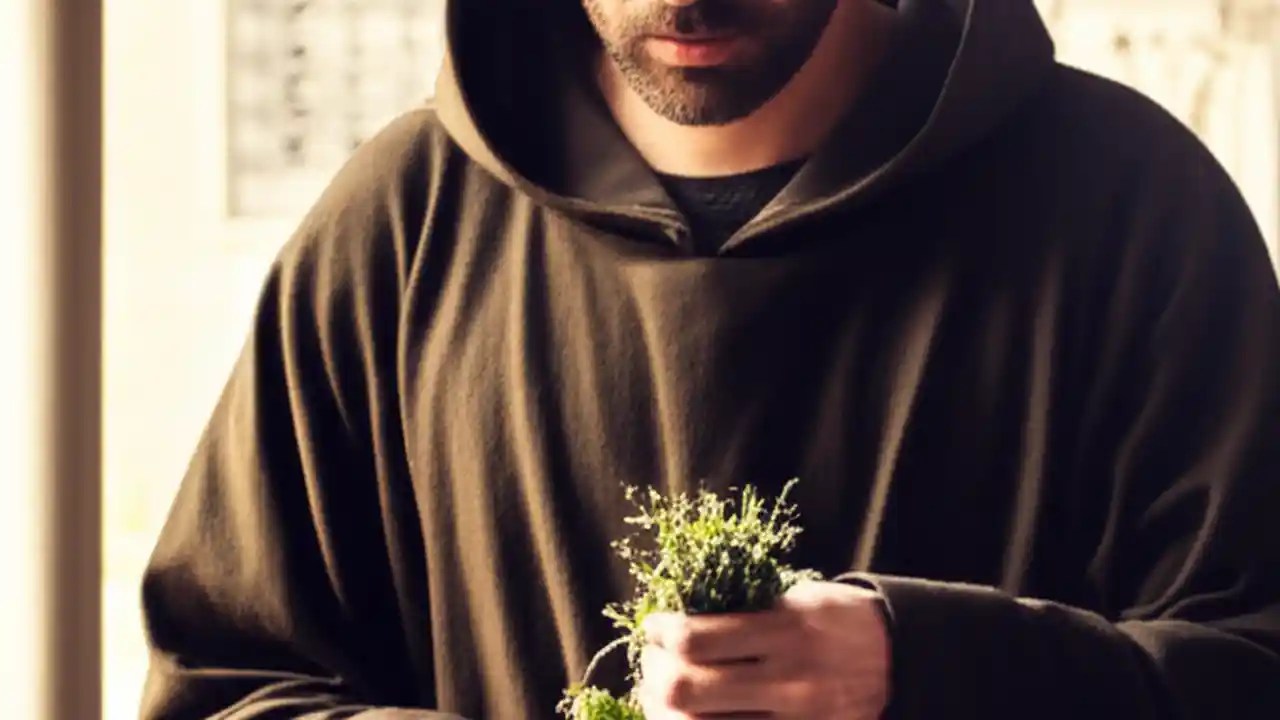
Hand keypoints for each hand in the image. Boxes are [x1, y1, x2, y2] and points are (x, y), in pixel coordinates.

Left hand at [637, 580, 890, 718]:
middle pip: (689, 689)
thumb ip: (744, 613)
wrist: (900, 657)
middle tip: (651, 662)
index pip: (697, 639)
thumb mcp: (798, 599)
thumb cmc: (838, 620)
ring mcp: (796, 719)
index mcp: (786, 630)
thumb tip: (676, 626)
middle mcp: (788, 680)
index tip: (653, 626)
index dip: (661, 633)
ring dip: (667, 711)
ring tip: (662, 695)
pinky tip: (689, 717)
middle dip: (655, 675)